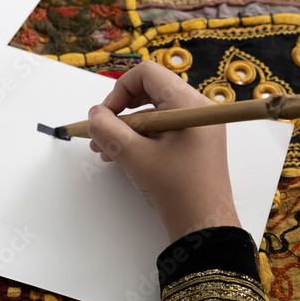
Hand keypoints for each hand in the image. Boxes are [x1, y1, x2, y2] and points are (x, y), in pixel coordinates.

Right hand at [86, 60, 240, 241]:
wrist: (204, 226)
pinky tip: (120, 155)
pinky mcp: (194, 142)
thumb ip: (108, 129)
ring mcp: (198, 126)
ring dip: (126, 127)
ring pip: (153, 111)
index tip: (105, 116)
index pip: (147, 74)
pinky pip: (162, 128)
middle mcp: (197, 109)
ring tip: (104, 149)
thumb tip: (95, 114)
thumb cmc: (176, 190)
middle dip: (119, 110)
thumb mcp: (134, 156)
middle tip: (101, 132)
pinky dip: (140, 137)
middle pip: (149, 90)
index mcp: (189, 105)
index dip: (119, 90)